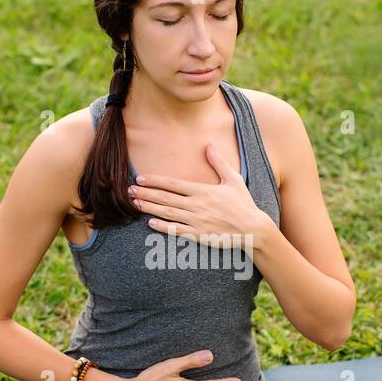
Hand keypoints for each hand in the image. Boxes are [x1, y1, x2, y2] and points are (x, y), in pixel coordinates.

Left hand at [128, 144, 268, 247]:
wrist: (253, 229)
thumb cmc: (243, 204)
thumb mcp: (233, 180)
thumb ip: (219, 163)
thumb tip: (209, 145)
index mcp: (202, 190)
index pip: (173, 184)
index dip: (155, 181)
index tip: (140, 178)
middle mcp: (196, 205)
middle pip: (165, 198)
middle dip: (145, 194)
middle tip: (128, 191)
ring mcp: (197, 221)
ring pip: (167, 213)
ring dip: (149, 208)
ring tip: (134, 204)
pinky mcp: (199, 235)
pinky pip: (177, 231)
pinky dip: (163, 227)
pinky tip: (150, 223)